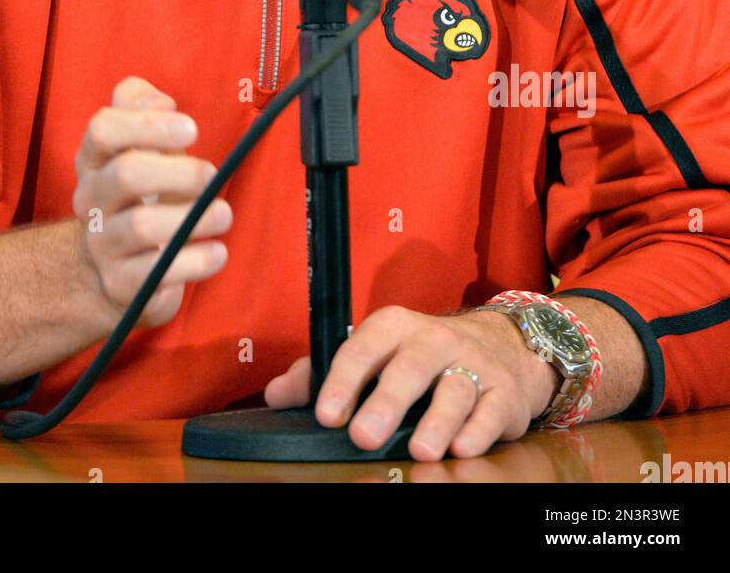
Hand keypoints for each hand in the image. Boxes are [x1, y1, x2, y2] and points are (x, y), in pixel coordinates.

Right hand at [73, 76, 231, 330]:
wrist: (114, 268)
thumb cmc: (141, 193)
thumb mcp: (141, 145)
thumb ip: (142, 107)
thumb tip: (160, 102)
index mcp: (94, 159)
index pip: (103, 129)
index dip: (148, 124)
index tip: (192, 128)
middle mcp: (90, 200)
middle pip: (126, 174)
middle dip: (179, 172)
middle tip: (211, 176)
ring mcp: (101, 244)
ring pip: (142, 225)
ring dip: (194, 218)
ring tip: (223, 214)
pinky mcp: (120, 284)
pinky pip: (157, 272)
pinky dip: (195, 261)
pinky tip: (217, 252)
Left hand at [264, 305, 561, 460]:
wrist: (502, 346)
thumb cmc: (423, 356)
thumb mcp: (376, 353)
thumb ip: (324, 374)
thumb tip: (274, 395)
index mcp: (395, 327)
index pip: (363, 347)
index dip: (343, 380)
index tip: (326, 414)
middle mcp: (435, 340)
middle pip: (411, 367)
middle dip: (387, 401)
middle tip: (364, 436)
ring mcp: (473, 364)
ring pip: (455, 389)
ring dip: (437, 421)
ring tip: (421, 450)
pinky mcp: (504, 391)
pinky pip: (492, 409)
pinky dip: (479, 430)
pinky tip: (463, 448)